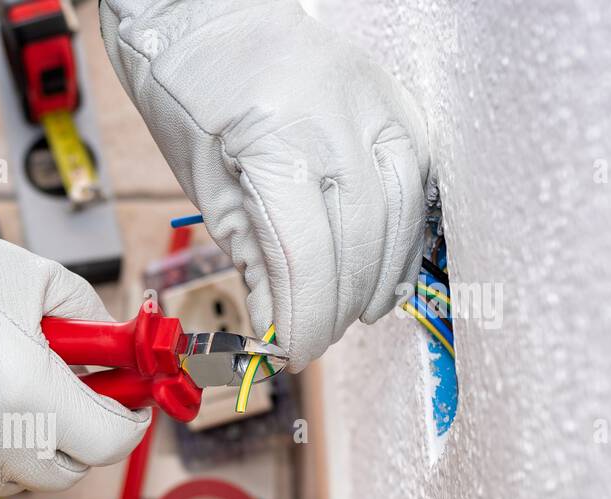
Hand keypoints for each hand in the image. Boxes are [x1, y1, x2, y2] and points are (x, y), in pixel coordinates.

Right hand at [0, 176, 148, 493]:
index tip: (126, 398)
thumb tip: (111, 340)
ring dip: (25, 441)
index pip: (111, 440)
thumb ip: (85, 314)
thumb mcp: (24, 275)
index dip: (128, 417)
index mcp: (30, 395)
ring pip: (15, 475)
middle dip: (80, 435)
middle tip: (72, 393)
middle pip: (67, 470)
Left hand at [101, 0, 430, 370]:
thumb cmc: (193, 90)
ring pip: (399, 221)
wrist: (211, 12)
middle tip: (308, 342)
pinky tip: (384, 275)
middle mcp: (342, 121)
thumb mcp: (205, 184)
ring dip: (374, 282)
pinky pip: (417, 186)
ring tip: (346, 317)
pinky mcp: (399, 104)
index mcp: (279, 140)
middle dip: (332, 309)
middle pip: (358, 246)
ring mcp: (379, 108)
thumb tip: (278, 323)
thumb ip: (251, 254)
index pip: (307, 259)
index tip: (288, 353)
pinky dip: (403, 239)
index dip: (302, 319)